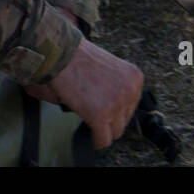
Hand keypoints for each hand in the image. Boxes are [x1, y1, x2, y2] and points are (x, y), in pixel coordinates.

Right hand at [26, 36, 143, 148]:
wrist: (59, 52)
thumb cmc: (76, 55)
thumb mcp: (108, 65)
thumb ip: (117, 84)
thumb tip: (116, 105)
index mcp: (134, 77)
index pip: (132, 104)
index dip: (116, 106)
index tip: (105, 106)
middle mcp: (130, 91)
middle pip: (125, 119)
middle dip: (110, 117)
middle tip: (94, 109)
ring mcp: (116, 104)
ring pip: (115, 132)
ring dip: (103, 127)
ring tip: (89, 117)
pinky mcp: (100, 116)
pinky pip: (103, 140)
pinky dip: (97, 140)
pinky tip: (92, 136)